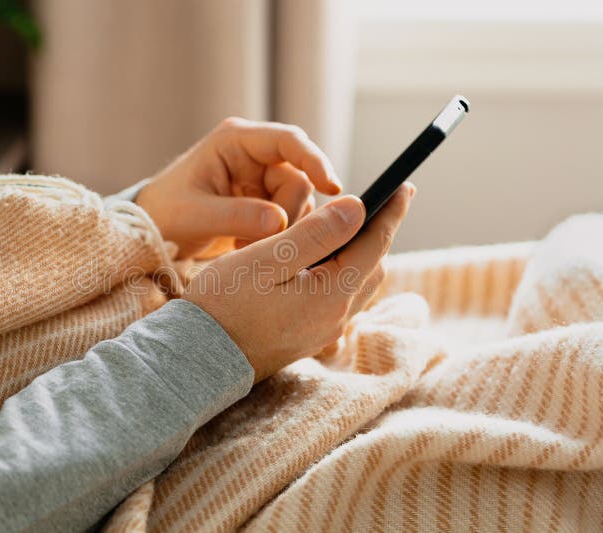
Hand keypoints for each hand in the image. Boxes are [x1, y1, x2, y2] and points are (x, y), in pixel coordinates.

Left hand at [136, 117, 341, 257]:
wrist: (151, 231)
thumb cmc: (166, 214)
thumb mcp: (196, 215)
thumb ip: (237, 216)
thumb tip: (279, 222)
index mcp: (235, 141)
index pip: (289, 141)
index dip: (314, 160)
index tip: (332, 187)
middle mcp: (255, 155)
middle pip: (299, 179)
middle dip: (286, 214)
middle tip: (256, 242)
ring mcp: (262, 179)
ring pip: (298, 202)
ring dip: (280, 229)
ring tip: (241, 245)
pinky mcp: (265, 202)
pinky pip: (288, 217)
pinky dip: (275, 236)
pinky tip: (245, 246)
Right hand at [183, 183, 413, 382]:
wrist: (197, 359)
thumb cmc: (223, 305)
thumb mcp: (266, 259)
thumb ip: (315, 234)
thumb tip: (358, 207)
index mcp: (330, 295)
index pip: (374, 244)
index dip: (391, 213)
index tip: (405, 186)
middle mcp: (335, 317)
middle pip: (372, 266)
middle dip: (375, 232)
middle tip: (373, 204)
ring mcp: (322, 332)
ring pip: (356, 285)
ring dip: (357, 254)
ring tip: (344, 230)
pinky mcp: (307, 339)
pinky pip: (338, 301)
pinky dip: (339, 274)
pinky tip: (318, 265)